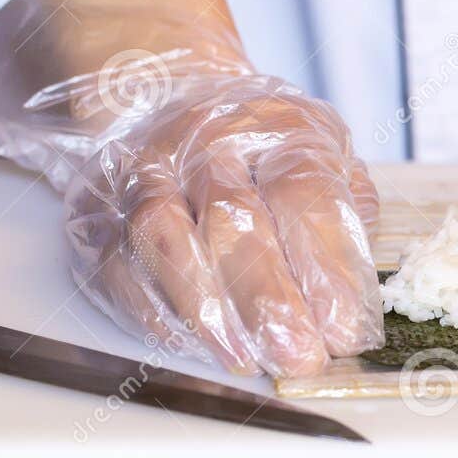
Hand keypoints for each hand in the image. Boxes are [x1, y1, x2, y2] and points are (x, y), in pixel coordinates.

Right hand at [0, 0, 381, 379]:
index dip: (328, 268)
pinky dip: (156, 310)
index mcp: (278, 127)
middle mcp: (206, 142)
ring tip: (246, 359)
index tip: (347, 330)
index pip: (305, 196)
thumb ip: (349, 218)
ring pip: (166, 237)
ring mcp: (146, 172)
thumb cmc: (269, 148)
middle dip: (270, 301)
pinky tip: (194, 344)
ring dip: (206, 308)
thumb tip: (356, 299)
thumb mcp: (330, 158)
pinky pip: (121, 264)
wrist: (176, 99)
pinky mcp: (100, 210)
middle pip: (233, 220)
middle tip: (301, 357)